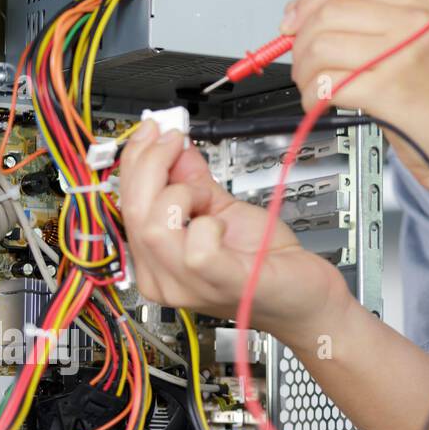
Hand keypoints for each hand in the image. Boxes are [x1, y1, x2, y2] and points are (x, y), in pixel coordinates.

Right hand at [118, 119, 348, 343]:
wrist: (304, 298)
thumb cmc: (266, 264)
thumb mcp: (223, 211)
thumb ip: (195, 182)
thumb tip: (176, 150)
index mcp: (154, 260)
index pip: (124, 204)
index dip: (135, 161)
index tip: (154, 131)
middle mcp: (161, 278)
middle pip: (133, 211)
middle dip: (152, 165)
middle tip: (176, 143)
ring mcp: (187, 286)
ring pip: (154, 227)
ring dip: (183, 195)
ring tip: (210, 199)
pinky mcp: (219, 283)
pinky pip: (195, 249)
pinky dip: (209, 225)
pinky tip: (222, 225)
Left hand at [280, 0, 428, 202]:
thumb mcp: (415, 47)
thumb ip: (368, 24)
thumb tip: (302, 15)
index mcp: (421, 5)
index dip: (310, 0)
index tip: (294, 21)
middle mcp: (415, 23)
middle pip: (329, 11)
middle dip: (301, 41)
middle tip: (303, 62)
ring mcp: (403, 55)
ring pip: (322, 46)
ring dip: (304, 72)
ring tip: (313, 86)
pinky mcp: (390, 91)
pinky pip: (327, 83)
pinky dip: (312, 96)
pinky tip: (320, 103)